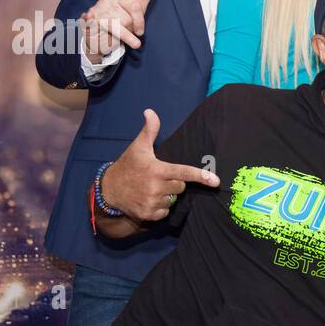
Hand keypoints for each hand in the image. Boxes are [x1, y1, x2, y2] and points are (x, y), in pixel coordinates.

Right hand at [81, 0, 158, 58]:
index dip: (139, 21)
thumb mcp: (135, 10)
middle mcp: (106, 2)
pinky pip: (104, 32)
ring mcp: (96, 12)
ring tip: (122, 40)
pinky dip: (110, 40)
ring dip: (121, 36)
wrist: (97, 38)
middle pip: (126, 18)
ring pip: (115, 26)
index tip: (140, 32)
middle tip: (129, 34)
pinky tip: (116, 41)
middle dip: (129, 29)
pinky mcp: (88, 24)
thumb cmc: (120, 23)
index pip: (135, 6)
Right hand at [100, 108, 219, 221]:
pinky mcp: (148, 214)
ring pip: (173, 200)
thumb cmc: (128, 166)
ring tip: (150, 189)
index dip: (201, 176)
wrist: (108, 189)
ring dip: (166, 195)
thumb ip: (149, 130)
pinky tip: (148, 199)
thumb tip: (150, 111)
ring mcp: (151, 202)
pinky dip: (160, 207)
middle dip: (174, 183)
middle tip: (158, 178)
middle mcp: (155, 187)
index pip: (184, 173)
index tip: (216, 181)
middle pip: (181, 187)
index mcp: (157, 170)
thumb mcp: (138, 147)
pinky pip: (165, 212)